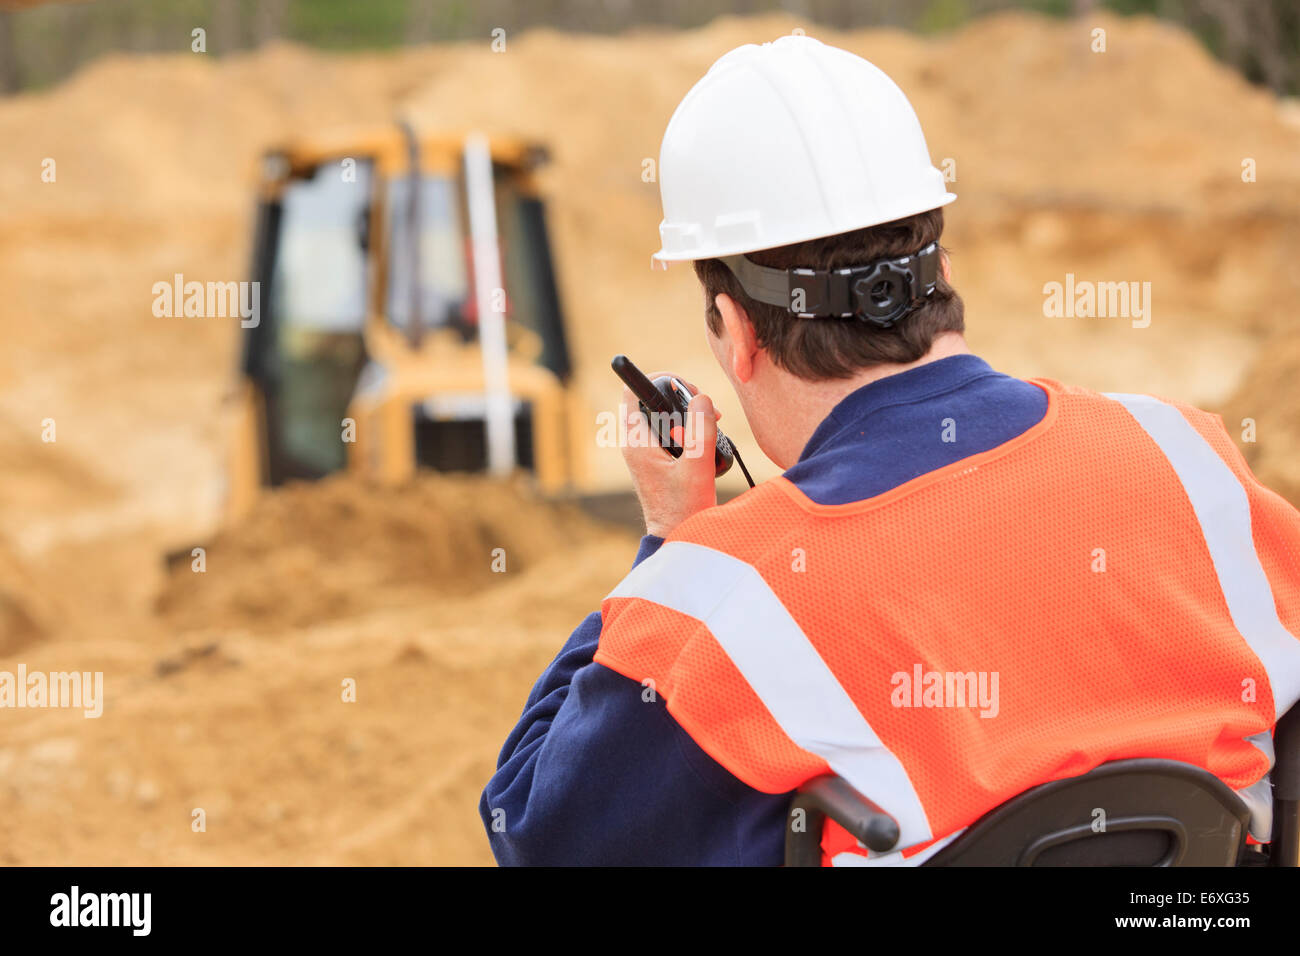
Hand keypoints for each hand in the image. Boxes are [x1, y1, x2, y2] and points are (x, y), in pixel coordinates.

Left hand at [620, 375, 721, 538]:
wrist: (677, 538)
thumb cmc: (684, 509)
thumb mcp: (697, 467)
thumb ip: (700, 430)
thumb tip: (700, 398)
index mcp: (637, 442)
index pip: (633, 392)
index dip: (658, 380)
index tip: (686, 389)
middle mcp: (637, 444)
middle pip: (652, 400)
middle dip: (681, 397)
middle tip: (707, 410)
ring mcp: (646, 452)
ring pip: (663, 416)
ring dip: (688, 414)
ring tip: (712, 424)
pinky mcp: (657, 460)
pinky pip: (670, 432)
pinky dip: (688, 429)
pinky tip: (707, 441)